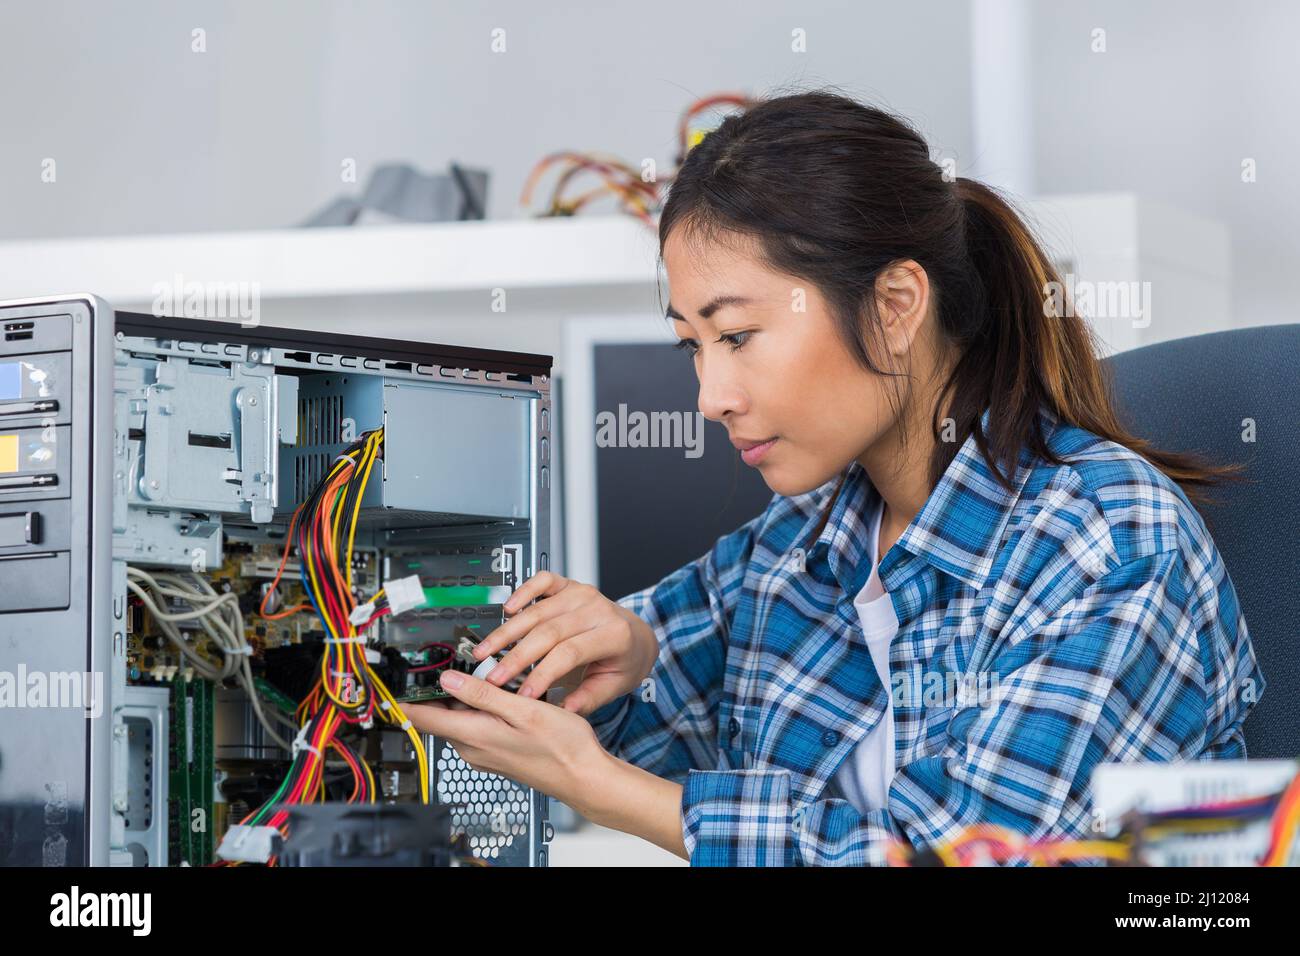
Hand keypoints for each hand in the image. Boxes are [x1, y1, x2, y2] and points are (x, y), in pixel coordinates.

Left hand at [403, 669, 611, 817]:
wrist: (583, 777)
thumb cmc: (562, 747)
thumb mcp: (523, 709)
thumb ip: (483, 694)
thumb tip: (449, 679)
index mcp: (474, 735)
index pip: (423, 717)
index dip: (402, 700)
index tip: (388, 685)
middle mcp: (472, 748)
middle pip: (439, 715)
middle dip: (438, 689)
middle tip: (444, 661)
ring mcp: (483, 753)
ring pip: (458, 720)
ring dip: (461, 697)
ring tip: (476, 672)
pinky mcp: (494, 754)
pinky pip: (474, 727)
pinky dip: (477, 709)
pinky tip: (496, 695)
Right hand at [471, 571, 656, 714]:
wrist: (638, 635)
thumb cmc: (626, 661)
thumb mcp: (616, 686)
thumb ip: (588, 699)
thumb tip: (561, 713)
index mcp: (614, 635)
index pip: (570, 653)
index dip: (542, 674)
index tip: (521, 694)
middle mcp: (597, 610)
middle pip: (548, 632)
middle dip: (516, 657)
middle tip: (492, 676)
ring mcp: (582, 594)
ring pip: (538, 610)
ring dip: (507, 631)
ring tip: (485, 651)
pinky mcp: (570, 585)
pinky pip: (544, 580)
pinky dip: (523, 591)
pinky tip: (507, 609)